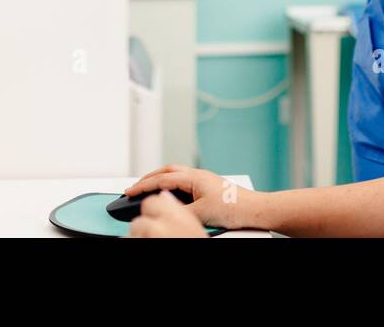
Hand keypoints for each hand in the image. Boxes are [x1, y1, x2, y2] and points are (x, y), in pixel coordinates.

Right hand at [123, 164, 262, 232]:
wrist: (254, 209)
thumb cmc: (234, 207)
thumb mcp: (200, 213)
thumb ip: (179, 210)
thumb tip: (163, 208)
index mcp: (193, 177)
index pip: (161, 179)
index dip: (143, 186)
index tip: (129, 191)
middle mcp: (197, 175)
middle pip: (166, 171)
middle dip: (148, 178)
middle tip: (135, 187)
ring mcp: (203, 179)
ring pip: (175, 174)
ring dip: (159, 180)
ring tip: (148, 189)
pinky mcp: (207, 187)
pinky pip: (183, 181)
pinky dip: (170, 185)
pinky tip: (169, 195)